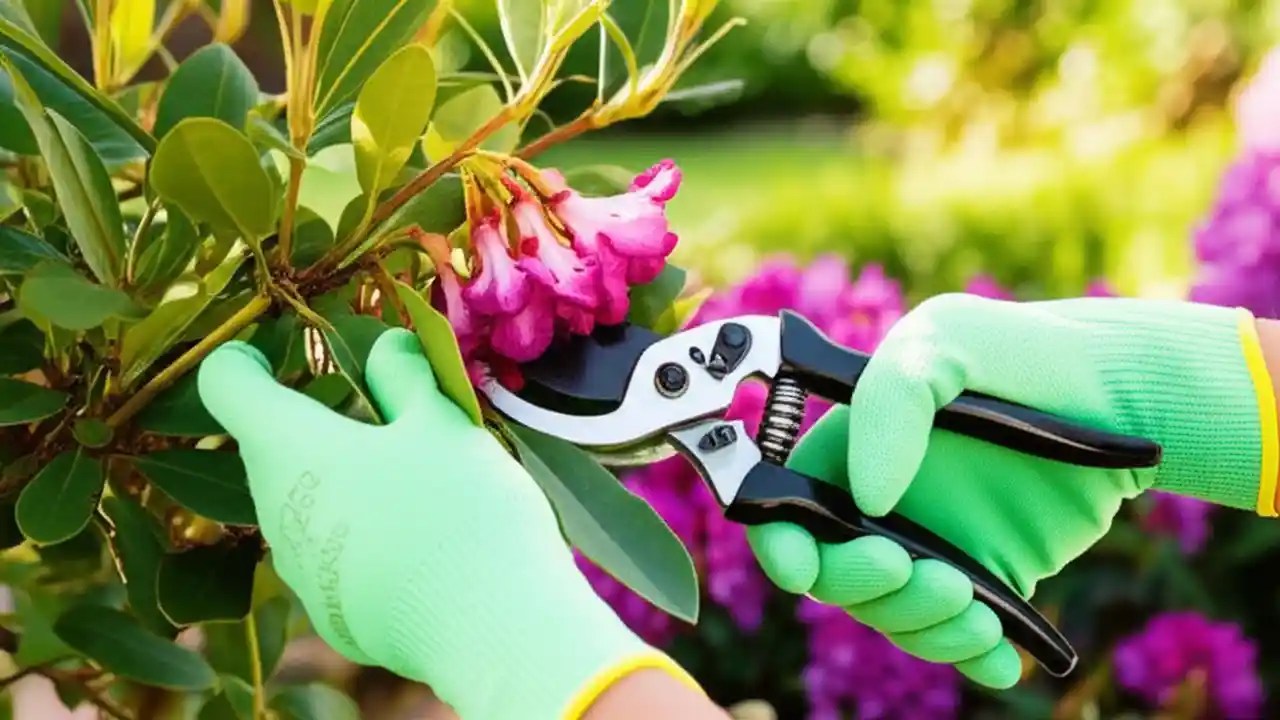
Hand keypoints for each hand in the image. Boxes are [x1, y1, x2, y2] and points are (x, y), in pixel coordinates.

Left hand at [197, 329, 690, 719]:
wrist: (490, 629)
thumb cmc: (460, 508)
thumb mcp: (442, 422)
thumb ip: (404, 376)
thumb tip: (385, 347)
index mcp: (290, 449)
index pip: (228, 385)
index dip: (245, 361)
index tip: (275, 356)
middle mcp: (275, 513)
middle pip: (274, 450)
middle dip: (319, 427)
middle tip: (391, 419)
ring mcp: (301, 573)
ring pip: (306, 507)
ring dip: (344, 484)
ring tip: (419, 485)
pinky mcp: (334, 617)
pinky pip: (336, 559)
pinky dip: (365, 539)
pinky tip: (424, 544)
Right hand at [747, 295, 1268, 686]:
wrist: (1123, 396)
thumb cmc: (1024, 354)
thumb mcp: (948, 341)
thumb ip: (891, 400)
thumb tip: (866, 497)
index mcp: (848, 450)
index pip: (782, 510)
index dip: (779, 544)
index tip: (802, 564)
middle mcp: (879, 505)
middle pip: (833, 576)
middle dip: (868, 588)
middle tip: (933, 576)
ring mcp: (934, 547)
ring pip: (893, 616)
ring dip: (924, 625)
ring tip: (978, 607)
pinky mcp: (989, 581)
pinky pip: (962, 637)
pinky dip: (974, 657)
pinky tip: (1000, 654)